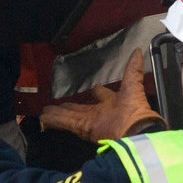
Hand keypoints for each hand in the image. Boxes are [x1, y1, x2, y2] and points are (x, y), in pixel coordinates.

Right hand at [40, 48, 162, 143]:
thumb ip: (133, 69)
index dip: (98, 91)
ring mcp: (91, 122)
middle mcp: (101, 112)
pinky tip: (44, 117)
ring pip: (70, 116)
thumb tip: (138, 50)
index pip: (102, 95)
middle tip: (59, 103)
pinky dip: (55, 121)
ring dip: (58, 113)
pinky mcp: (84, 129)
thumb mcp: (133, 85)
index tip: (93, 88)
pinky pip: (67, 123)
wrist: (135, 132)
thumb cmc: (135, 109)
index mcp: (114, 102)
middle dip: (71, 106)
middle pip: (81, 108)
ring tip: (45, 110)